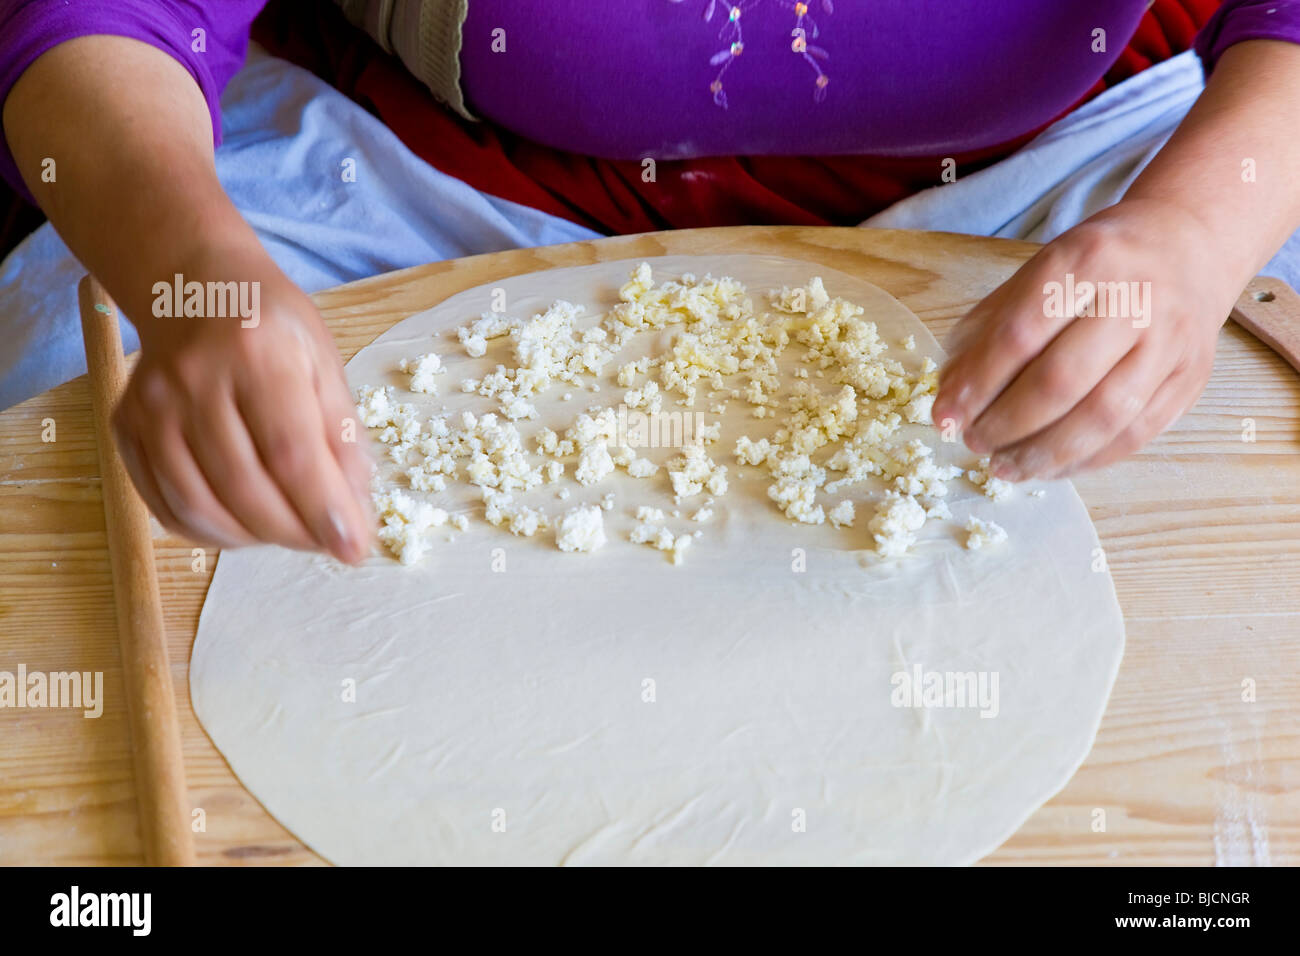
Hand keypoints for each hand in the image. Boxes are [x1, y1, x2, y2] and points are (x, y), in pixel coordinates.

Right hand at [112, 248, 374, 561]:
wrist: (193, 288)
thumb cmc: (272, 325)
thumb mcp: (324, 363)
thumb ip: (342, 435)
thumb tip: (354, 510)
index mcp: (257, 351)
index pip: (291, 451)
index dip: (322, 509)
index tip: (353, 548)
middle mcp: (195, 378)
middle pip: (244, 486)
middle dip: (294, 532)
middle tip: (326, 541)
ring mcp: (152, 405)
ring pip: (200, 506)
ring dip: (255, 538)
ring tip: (290, 531)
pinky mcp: (125, 427)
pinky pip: (166, 505)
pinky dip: (211, 531)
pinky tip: (245, 524)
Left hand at [932, 199, 1237, 480]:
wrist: (1189, 243)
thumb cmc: (1098, 264)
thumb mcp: (1039, 270)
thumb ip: (991, 326)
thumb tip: (951, 392)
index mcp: (1086, 261)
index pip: (1020, 335)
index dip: (976, 384)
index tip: (944, 416)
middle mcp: (1135, 300)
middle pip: (1061, 382)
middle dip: (1006, 425)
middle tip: (973, 442)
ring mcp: (1170, 343)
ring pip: (1102, 418)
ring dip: (1043, 454)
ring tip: (1004, 467)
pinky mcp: (1190, 380)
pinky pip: (1134, 435)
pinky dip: (1085, 461)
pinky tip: (1049, 467)